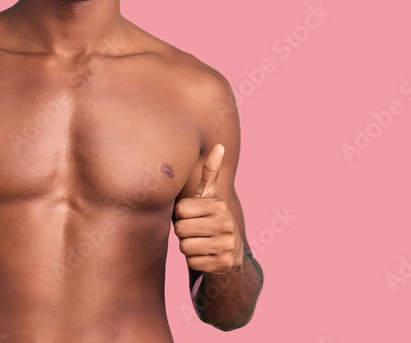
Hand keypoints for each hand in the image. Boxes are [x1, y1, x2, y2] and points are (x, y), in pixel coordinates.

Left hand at [173, 144, 243, 274]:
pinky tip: (205, 255)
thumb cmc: (211, 218)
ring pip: (185, 247)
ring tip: (200, 241)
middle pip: (181, 230)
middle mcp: (226, 224)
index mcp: (218, 205)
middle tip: (195, 230)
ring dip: (188, 246)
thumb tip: (219, 145)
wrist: (230, 252)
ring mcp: (226, 246)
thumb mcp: (210, 195)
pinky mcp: (223, 265)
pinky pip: (192, 262)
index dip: (181, 214)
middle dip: (183, 232)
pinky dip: (195, 260)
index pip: (180, 210)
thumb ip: (210, 172)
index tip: (193, 215)